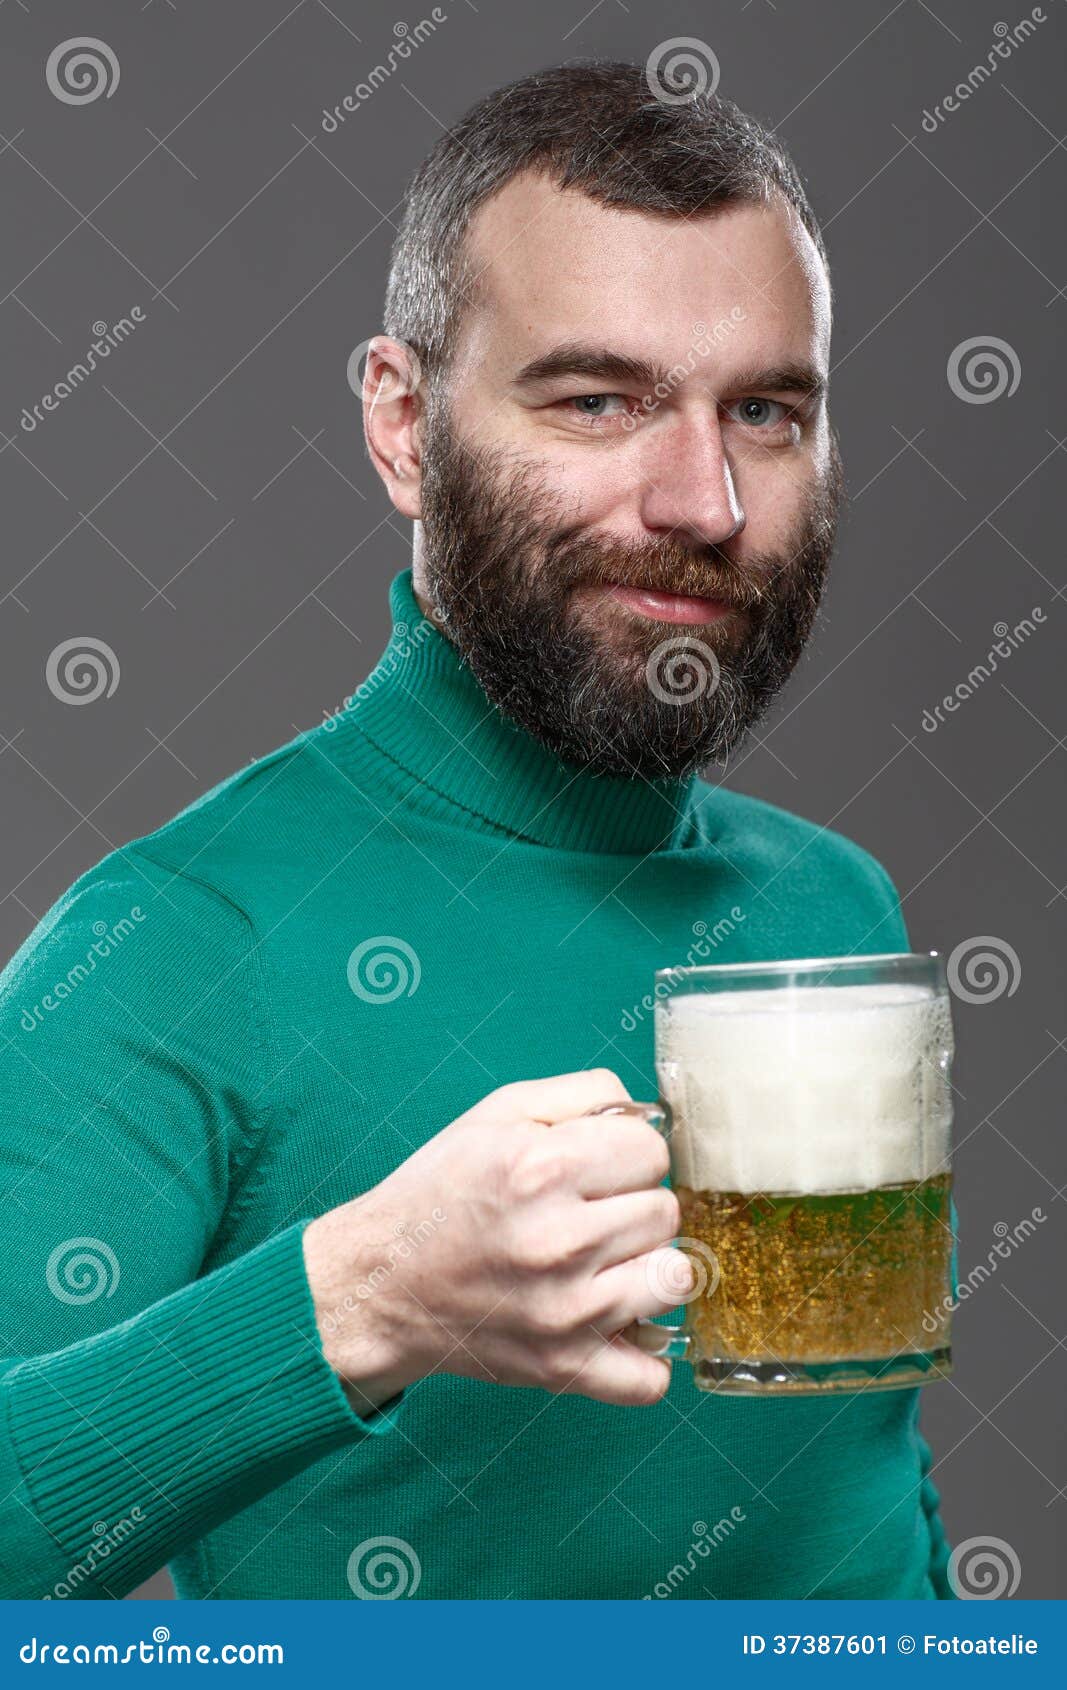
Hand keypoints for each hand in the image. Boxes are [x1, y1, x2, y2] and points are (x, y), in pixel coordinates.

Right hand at [302, 1068, 691, 1412]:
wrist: (380, 1283)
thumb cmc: (440, 1193)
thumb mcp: (497, 1114)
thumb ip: (582, 1094)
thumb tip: (647, 1114)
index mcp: (542, 1168)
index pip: (652, 1151)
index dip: (628, 1152)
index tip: (599, 1167)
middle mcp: (559, 1240)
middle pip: (665, 1212)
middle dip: (634, 1204)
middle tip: (590, 1213)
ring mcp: (567, 1312)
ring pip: (673, 1279)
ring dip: (645, 1267)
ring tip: (605, 1262)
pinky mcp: (565, 1368)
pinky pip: (650, 1378)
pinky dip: (643, 1355)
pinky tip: (617, 1323)